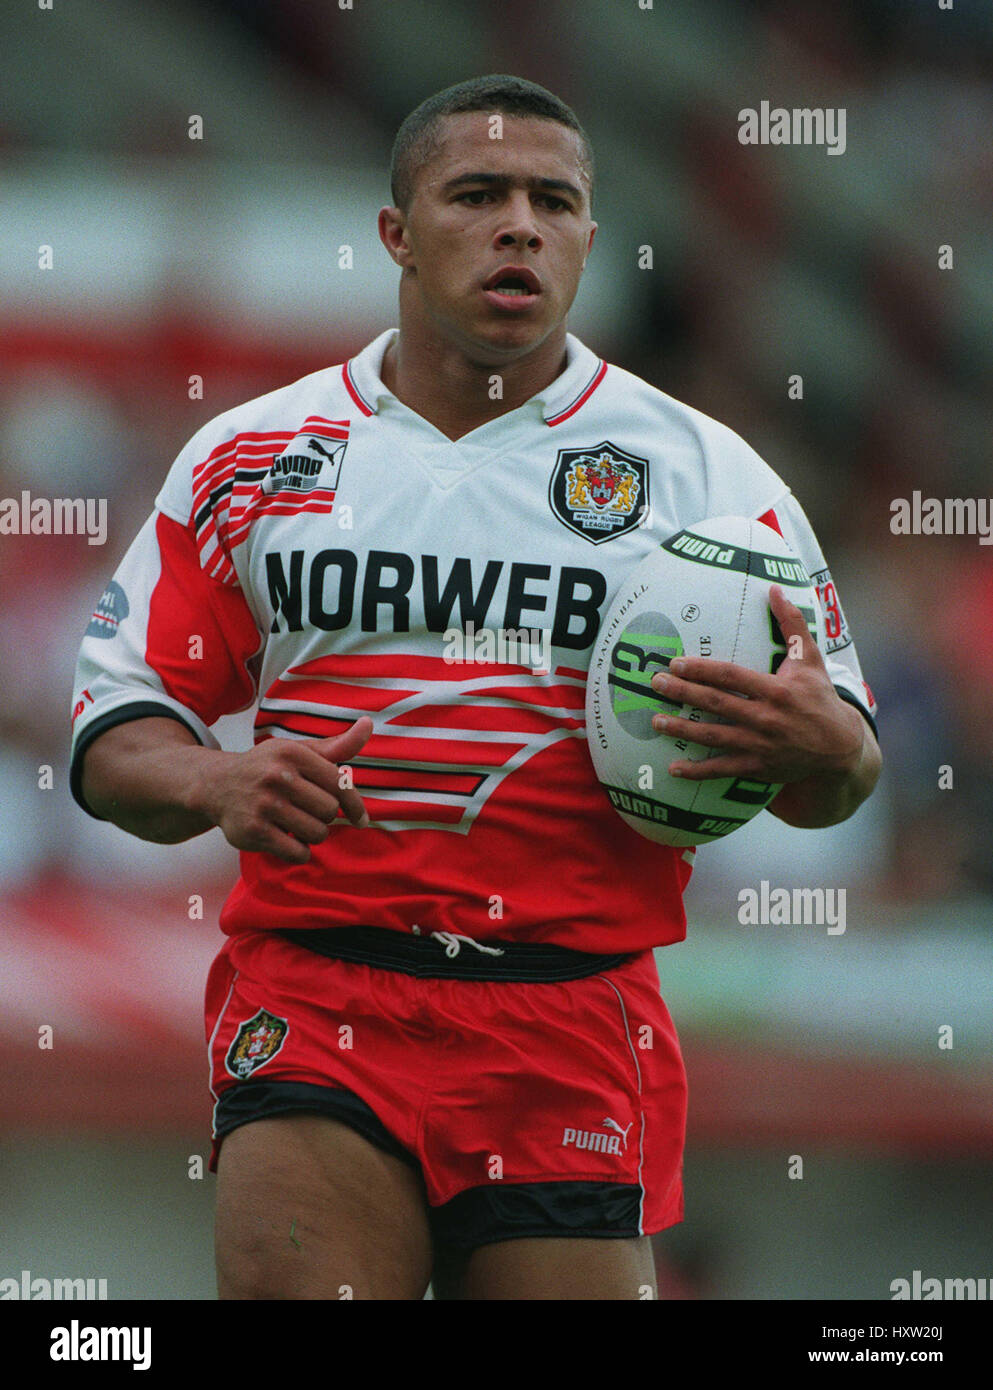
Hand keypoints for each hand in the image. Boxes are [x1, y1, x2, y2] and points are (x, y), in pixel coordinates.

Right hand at [198, 716, 373, 863]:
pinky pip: (298, 853)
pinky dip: (299, 851)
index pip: (340, 784)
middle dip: (324, 816)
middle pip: (330, 811)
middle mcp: (277, 776)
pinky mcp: (253, 832)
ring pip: (316, 833)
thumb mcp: (298, 751)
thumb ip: (336, 745)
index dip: (355, 805)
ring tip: (296, 824)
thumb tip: (369, 724)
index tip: (360, 820)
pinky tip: (287, 840)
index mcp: (293, 753)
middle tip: (307, 811)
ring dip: (312, 834)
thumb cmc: (268, 768)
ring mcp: (264, 804)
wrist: (216, 785)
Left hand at [648, 586, 861, 785]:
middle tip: (656, 685)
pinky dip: (698, 771)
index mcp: (777, 690)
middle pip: (717, 704)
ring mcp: (761, 746)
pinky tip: (674, 768)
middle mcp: (767, 718)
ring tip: (656, 722)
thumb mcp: (810, 659)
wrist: (841, 748)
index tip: (676, 663)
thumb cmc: (820, 698)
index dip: (702, 670)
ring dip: (683, 730)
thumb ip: (791, 624)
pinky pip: (723, 769)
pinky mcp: (758, 767)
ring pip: (715, 737)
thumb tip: (774, 589)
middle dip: (684, 694)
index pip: (732, 677)